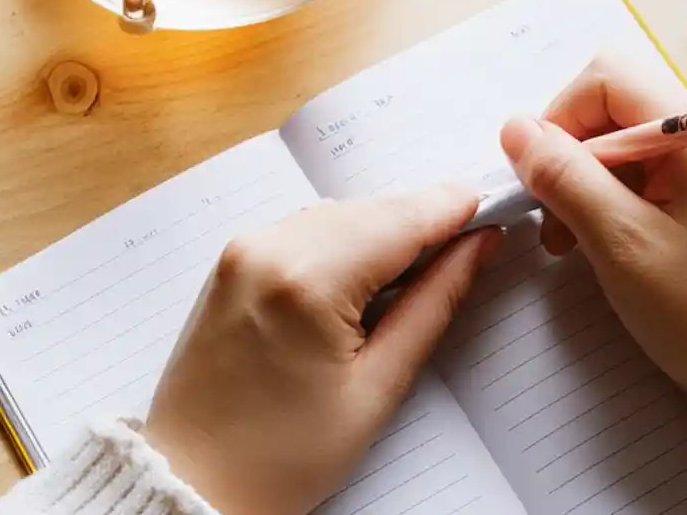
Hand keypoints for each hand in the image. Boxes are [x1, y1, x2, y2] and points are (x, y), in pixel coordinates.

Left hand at [145, 186, 501, 514]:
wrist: (192, 479)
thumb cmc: (281, 457)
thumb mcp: (377, 388)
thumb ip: (433, 305)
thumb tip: (476, 248)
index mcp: (308, 282)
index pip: (402, 219)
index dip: (454, 208)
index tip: (494, 206)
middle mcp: (269, 249)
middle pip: (372, 209)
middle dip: (424, 217)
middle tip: (472, 238)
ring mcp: (244, 250)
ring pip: (340, 213)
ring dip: (385, 228)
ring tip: (423, 265)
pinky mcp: (233, 260)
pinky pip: (306, 227)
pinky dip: (347, 237)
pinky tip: (369, 271)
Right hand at [499, 55, 686, 420]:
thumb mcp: (619, 242)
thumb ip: (564, 176)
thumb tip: (516, 128)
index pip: (608, 78)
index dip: (561, 117)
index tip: (540, 174)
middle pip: (616, 108)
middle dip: (572, 155)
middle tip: (553, 218)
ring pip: (628, 145)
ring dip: (588, 184)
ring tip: (571, 242)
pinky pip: (651, 175)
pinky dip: (615, 202)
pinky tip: (603, 245)